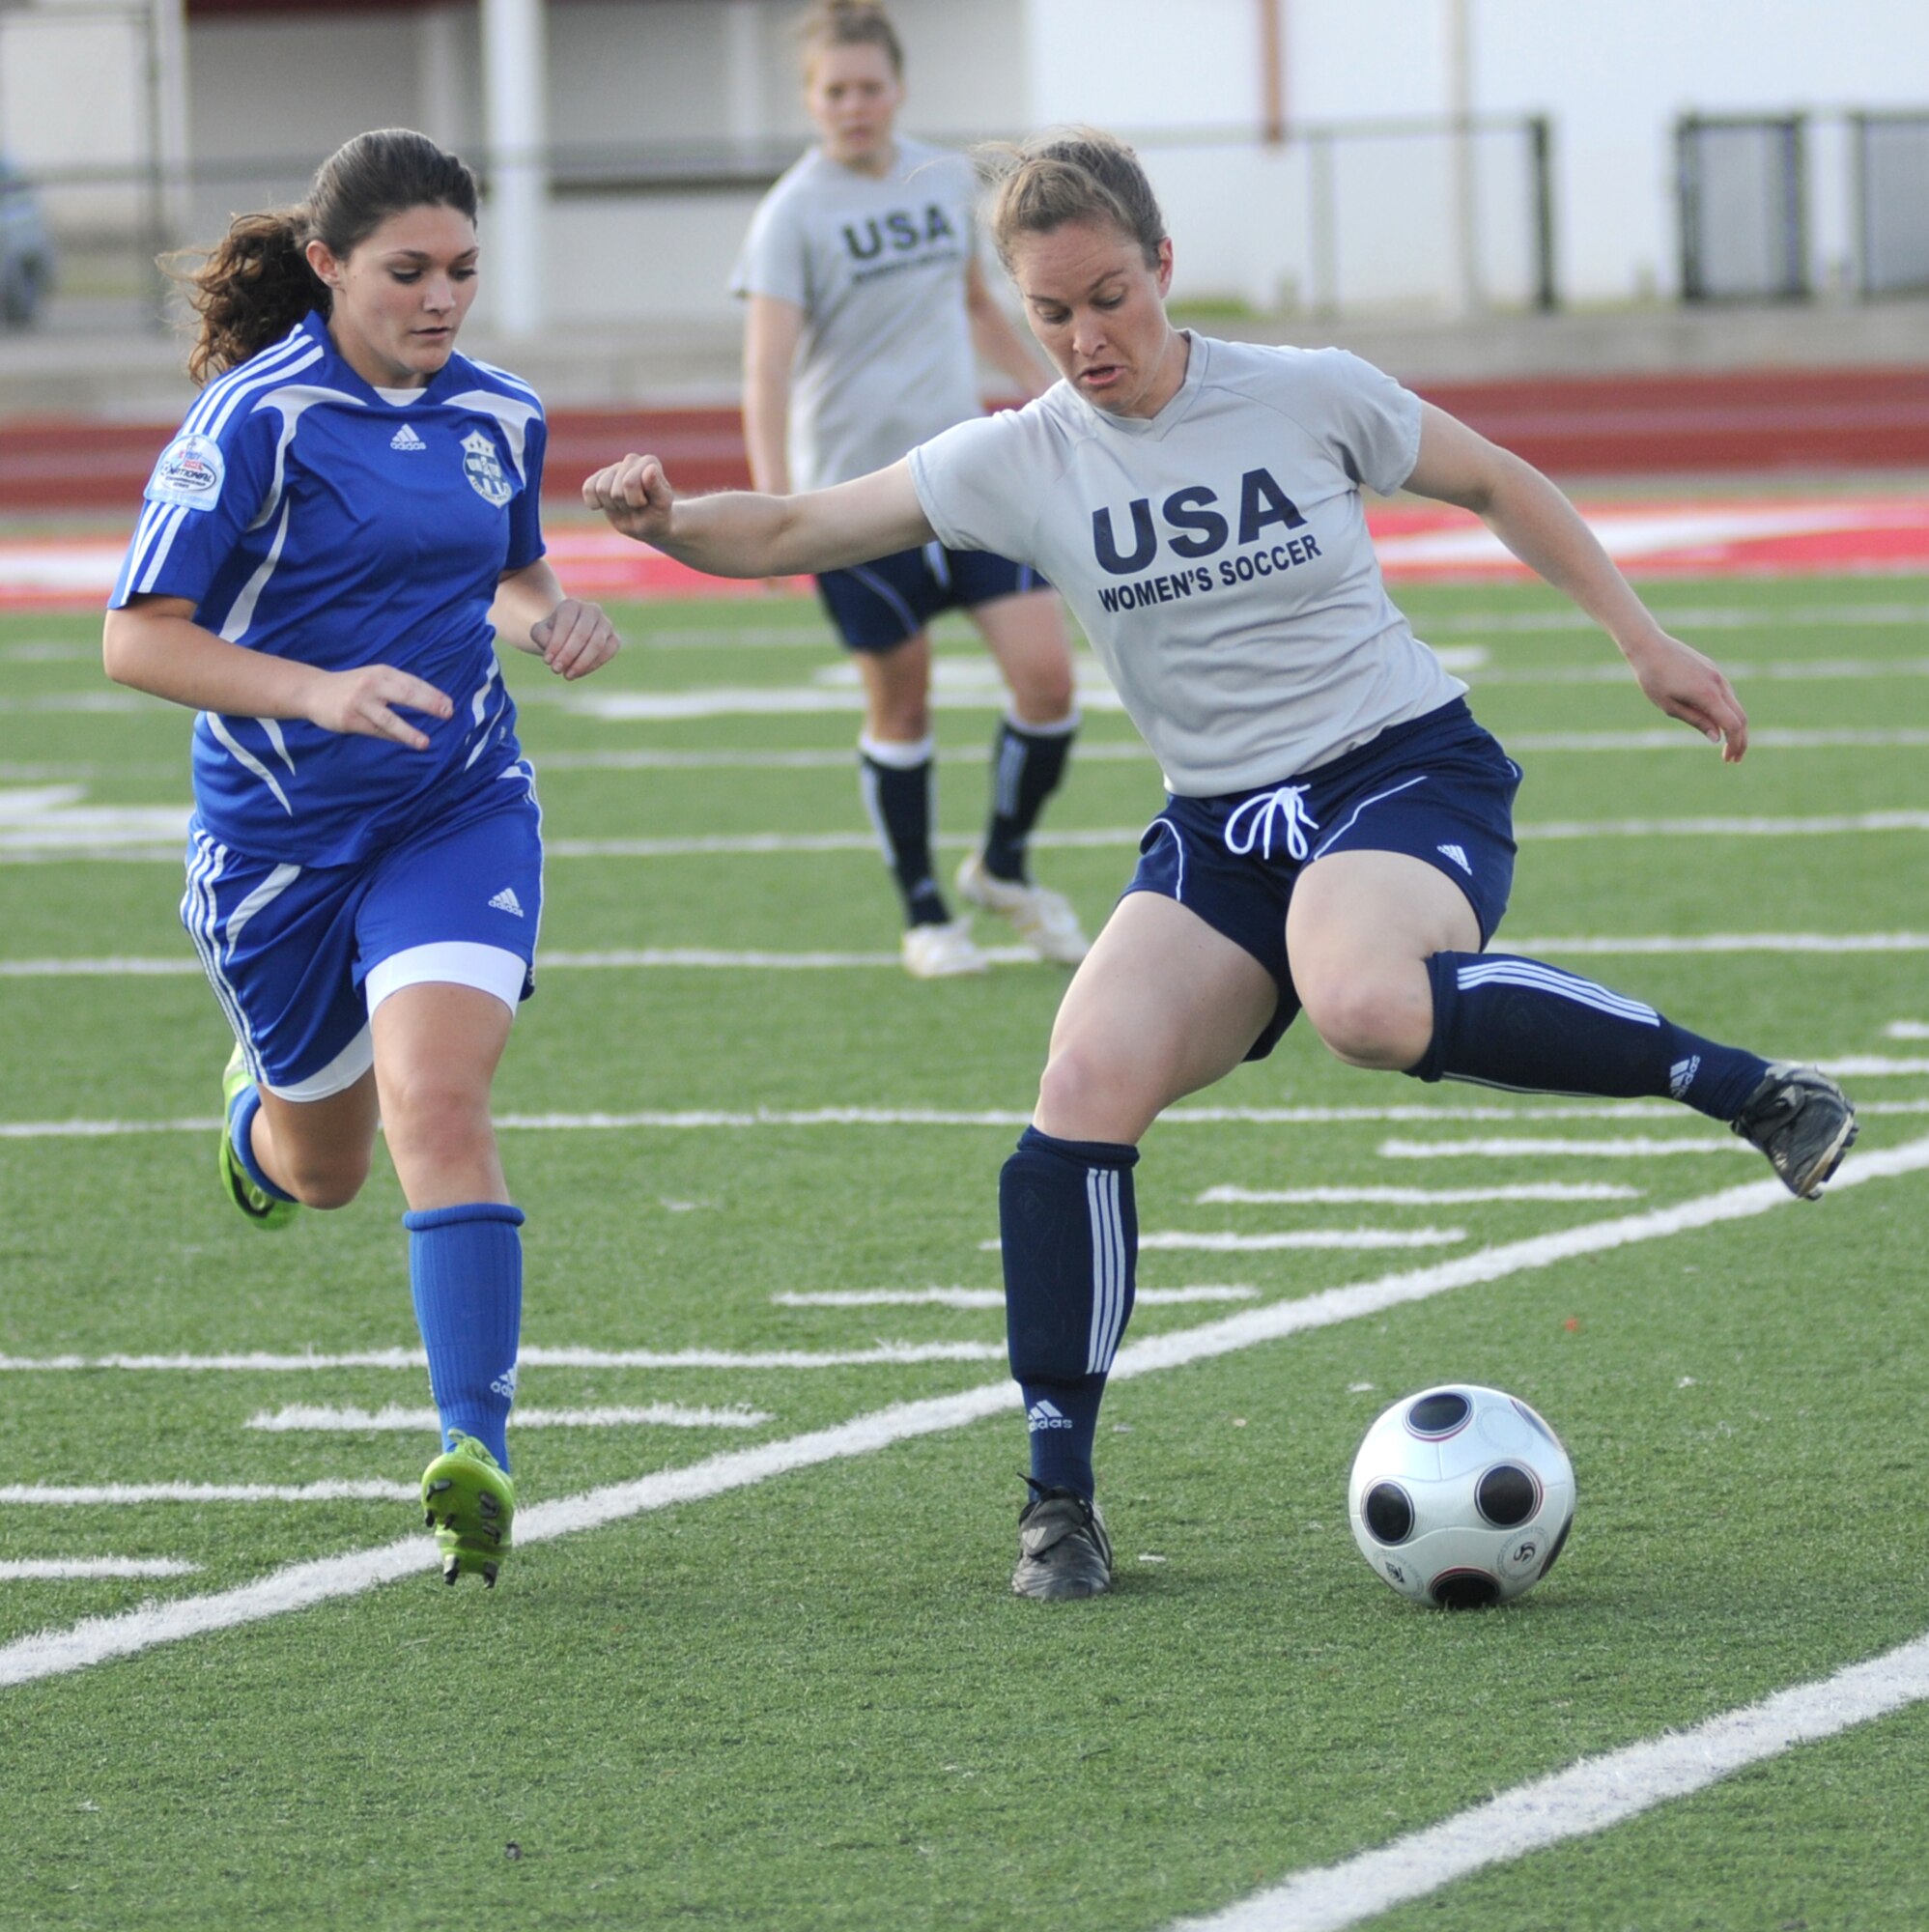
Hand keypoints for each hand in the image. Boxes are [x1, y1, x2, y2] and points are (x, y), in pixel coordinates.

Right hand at [306, 665, 453, 750]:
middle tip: (447, 714)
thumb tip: (435, 702)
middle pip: (405, 694)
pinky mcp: (349, 719)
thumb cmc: (353, 687)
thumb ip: (399, 687)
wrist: (314, 691)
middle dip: (428, 704)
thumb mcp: (376, 679)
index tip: (450, 704)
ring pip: (389, 719)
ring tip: (425, 743)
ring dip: (408, 732)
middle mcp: (372, 684)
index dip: (433, 693)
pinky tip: (406, 743)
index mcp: (383, 672)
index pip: (413, 682)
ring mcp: (360, 702)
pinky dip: (392, 738)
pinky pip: (375, 731)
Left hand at [531, 598, 620, 679]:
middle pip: (582, 634)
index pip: (566, 623)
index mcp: (572, 605)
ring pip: (597, 643)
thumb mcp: (539, 632)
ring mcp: (606, 624)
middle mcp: (592, 610)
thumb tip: (554, 652)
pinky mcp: (614, 638)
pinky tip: (579, 672)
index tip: (547, 661)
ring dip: (581, 662)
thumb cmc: (551, 633)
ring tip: (567, 675)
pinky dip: (594, 664)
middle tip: (556, 670)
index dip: (556, 644)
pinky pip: (609, 652)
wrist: (567, 636)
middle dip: (568, 654)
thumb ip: (541, 637)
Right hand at [582, 452, 673, 543]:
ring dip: (613, 505)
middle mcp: (631, 460)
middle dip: (625, 504)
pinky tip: (606, 505)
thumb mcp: (661, 505)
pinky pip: (588, 488)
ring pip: (601, 489)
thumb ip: (657, 487)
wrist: (649, 525)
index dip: (636, 500)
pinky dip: (594, 502)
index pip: (629, 482)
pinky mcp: (599, 478)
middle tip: (637, 506)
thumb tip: (650, 468)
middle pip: (615, 490)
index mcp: (649, 462)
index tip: (647, 503)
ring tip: (626, 506)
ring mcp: (614, 468)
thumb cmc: (658, 514)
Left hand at [1624, 631, 1748, 762]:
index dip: (1735, 744)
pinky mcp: (1713, 671)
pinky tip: (1719, 724)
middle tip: (1732, 759)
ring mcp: (1718, 676)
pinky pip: (1727, 695)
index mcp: (1708, 695)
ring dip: (1735, 727)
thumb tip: (1717, 737)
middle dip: (1740, 740)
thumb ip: (1696, 721)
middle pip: (1740, 716)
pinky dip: (1728, 712)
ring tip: (1726, 745)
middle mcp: (1718, 684)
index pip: (1733, 724)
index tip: (1728, 759)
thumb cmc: (1653, 679)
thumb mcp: (1670, 706)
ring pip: (1735, 706)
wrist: (1649, 646)